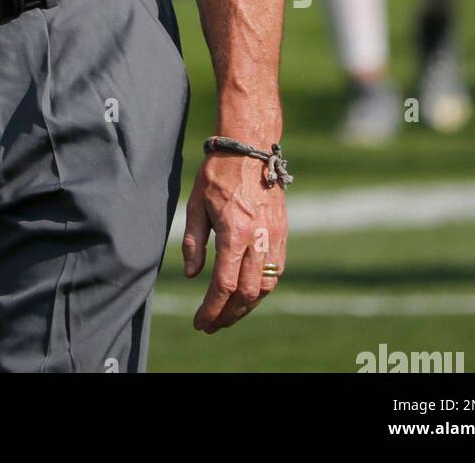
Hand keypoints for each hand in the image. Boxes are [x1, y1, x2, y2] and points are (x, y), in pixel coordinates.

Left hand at [182, 147, 288, 332]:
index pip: (224, 285)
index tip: (200, 323)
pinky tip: (247, 293)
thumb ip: (194, 242)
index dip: (212, 309)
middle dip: (228, 315)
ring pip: (265, 286)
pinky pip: (276, 270)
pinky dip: (261, 288)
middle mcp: (258, 239)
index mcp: (234, 233)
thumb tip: (192, 275)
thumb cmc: (217, 173)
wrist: (250, 149)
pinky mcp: (282, 233)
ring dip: (247, 306)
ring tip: (228, 314)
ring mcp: (274, 237)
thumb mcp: (196, 204)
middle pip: (246, 293)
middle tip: (212, 325)